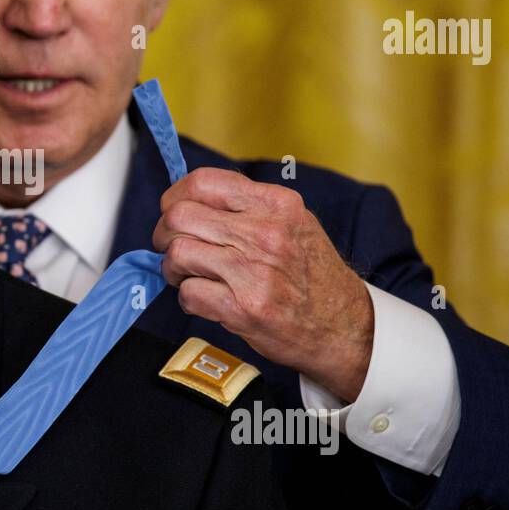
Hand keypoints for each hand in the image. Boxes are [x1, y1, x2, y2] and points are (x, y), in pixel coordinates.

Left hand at [152, 167, 373, 401]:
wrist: (344, 327)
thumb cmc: (312, 274)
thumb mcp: (293, 222)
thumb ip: (248, 206)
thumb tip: (190, 199)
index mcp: (276, 204)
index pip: (202, 182)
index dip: (175, 196)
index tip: (172, 210)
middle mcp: (265, 233)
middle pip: (180, 216)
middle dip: (163, 233)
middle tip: (169, 246)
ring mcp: (254, 271)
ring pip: (178, 253)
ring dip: (172, 268)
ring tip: (185, 275)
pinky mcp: (244, 309)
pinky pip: (189, 293)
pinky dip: (187, 297)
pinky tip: (202, 299)